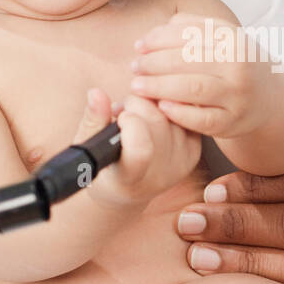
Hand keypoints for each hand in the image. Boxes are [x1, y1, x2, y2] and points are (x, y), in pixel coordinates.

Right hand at [83, 88, 200, 207]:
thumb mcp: (88, 149)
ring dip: (152, 102)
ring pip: (172, 112)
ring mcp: (181, 165)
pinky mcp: (194, 152)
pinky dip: (168, 104)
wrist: (128, 191)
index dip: (130, 124)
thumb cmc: (103, 167)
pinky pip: (185, 113)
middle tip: (122, 109)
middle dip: (136, 103)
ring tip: (134, 112)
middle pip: (157, 122)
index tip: (117, 116)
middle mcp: (161, 175)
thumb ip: (93, 121)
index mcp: (130, 179)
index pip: (141, 151)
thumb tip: (96, 93)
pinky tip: (152, 111)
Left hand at [129, 12, 277, 139]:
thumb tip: (158, 31)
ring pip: (192, 89)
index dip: (159, 40)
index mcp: (234, 41)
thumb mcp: (224, 38)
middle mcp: (239, 67)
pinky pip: (201, 119)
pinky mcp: (231, 123)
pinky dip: (178, 113)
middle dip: (154, 63)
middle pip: (188, 61)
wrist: (270, 98)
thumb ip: (193, 27)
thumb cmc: (236, 64)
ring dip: (159, 87)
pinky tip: (161, 107)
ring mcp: (236, 97)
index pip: (189, 35)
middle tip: (135, 67)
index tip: (139, 46)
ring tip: (138, 86)